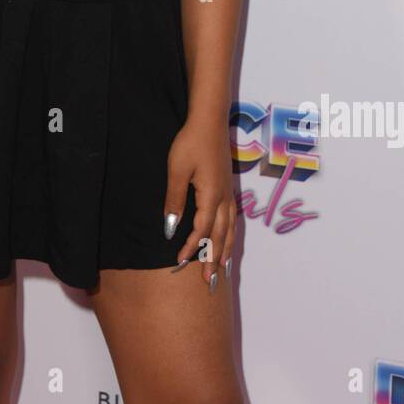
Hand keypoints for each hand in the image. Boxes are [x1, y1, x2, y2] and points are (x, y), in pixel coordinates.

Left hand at [164, 123, 234, 284]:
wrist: (209, 120)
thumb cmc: (190, 142)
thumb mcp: (176, 171)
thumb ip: (174, 201)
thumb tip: (170, 229)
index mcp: (211, 195)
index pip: (202, 229)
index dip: (191, 247)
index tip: (179, 261)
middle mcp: (224, 198)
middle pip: (221, 235)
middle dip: (214, 259)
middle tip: (209, 282)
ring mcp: (228, 192)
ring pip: (230, 228)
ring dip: (225, 250)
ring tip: (221, 269)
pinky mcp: (228, 187)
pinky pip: (232, 218)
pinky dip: (231, 234)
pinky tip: (228, 239)